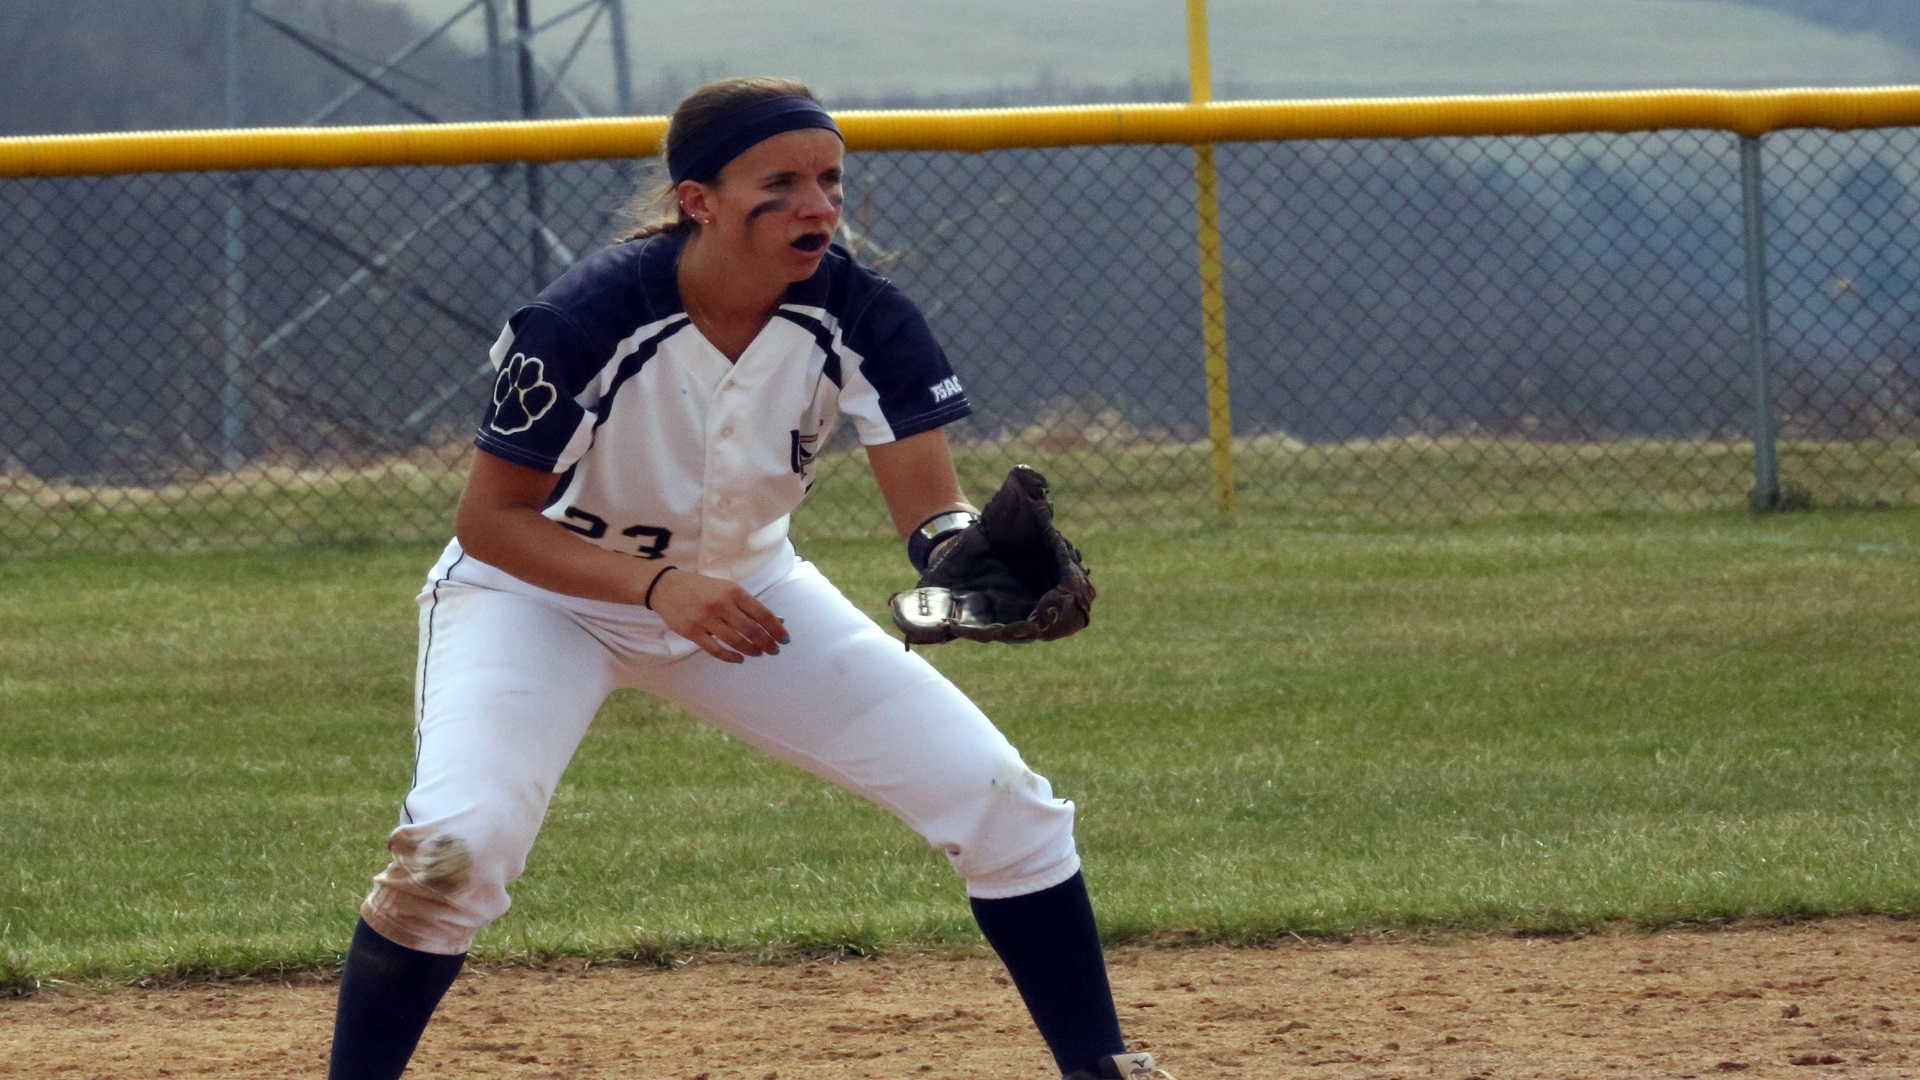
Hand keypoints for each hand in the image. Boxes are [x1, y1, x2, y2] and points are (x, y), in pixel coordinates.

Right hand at [647, 567, 788, 662]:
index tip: (785, 638)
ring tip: (758, 653)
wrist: (667, 586)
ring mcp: (705, 619)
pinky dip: (730, 657)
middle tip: (774, 650)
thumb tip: (778, 620)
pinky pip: (715, 649)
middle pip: (751, 629)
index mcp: (733, 591)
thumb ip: (751, 605)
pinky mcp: (692, 632)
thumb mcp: (728, 589)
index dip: (776, 628)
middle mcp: (721, 604)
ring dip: (751, 650)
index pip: (762, 613)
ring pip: (735, 641)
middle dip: (767, 643)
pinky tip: (739, 659)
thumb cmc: (703, 588)